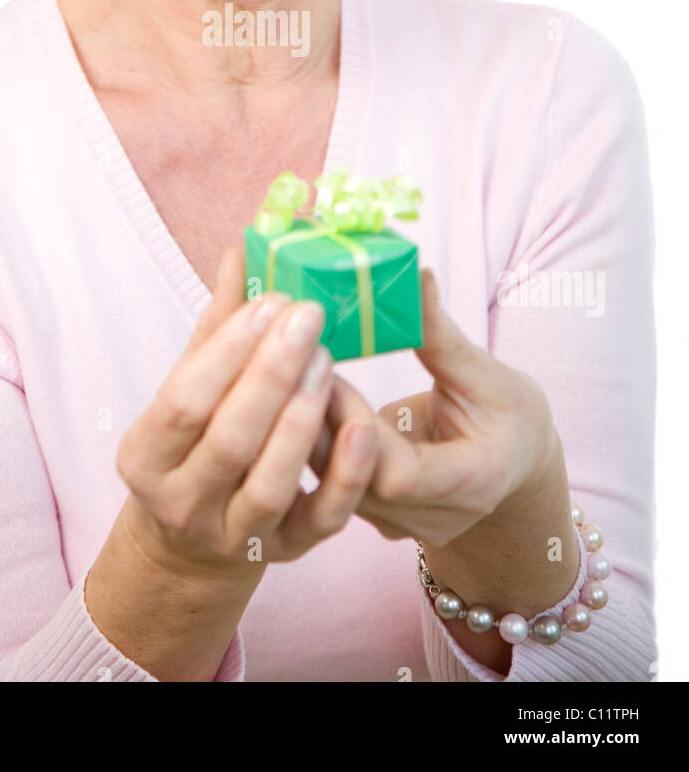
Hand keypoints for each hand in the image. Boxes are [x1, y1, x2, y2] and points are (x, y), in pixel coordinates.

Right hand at [115, 246, 379, 572]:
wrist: (195, 538)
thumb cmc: (197, 439)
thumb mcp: (193, 384)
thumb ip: (218, 325)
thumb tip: (241, 250)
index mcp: (145, 456)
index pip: (183, 399)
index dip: (229, 349)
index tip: (271, 301)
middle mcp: (180, 503)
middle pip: (228, 439)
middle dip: (271, 373)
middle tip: (310, 317)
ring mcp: (231, 535)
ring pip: (270, 482)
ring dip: (303, 416)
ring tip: (330, 360)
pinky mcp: (283, 554)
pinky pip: (319, 520)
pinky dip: (345, 476)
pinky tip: (364, 427)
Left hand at [308, 269, 560, 547]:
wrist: (514, 471)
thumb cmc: (510, 419)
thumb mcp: (489, 375)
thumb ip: (444, 338)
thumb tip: (417, 276)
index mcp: (471, 484)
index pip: (400, 477)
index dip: (357, 428)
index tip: (333, 374)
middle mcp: (428, 517)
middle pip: (354, 479)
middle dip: (318, 419)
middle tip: (290, 360)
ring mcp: (396, 522)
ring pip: (331, 483)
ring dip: (304, 426)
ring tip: (284, 370)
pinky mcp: (369, 510)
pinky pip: (329, 478)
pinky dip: (308, 436)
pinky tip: (290, 392)